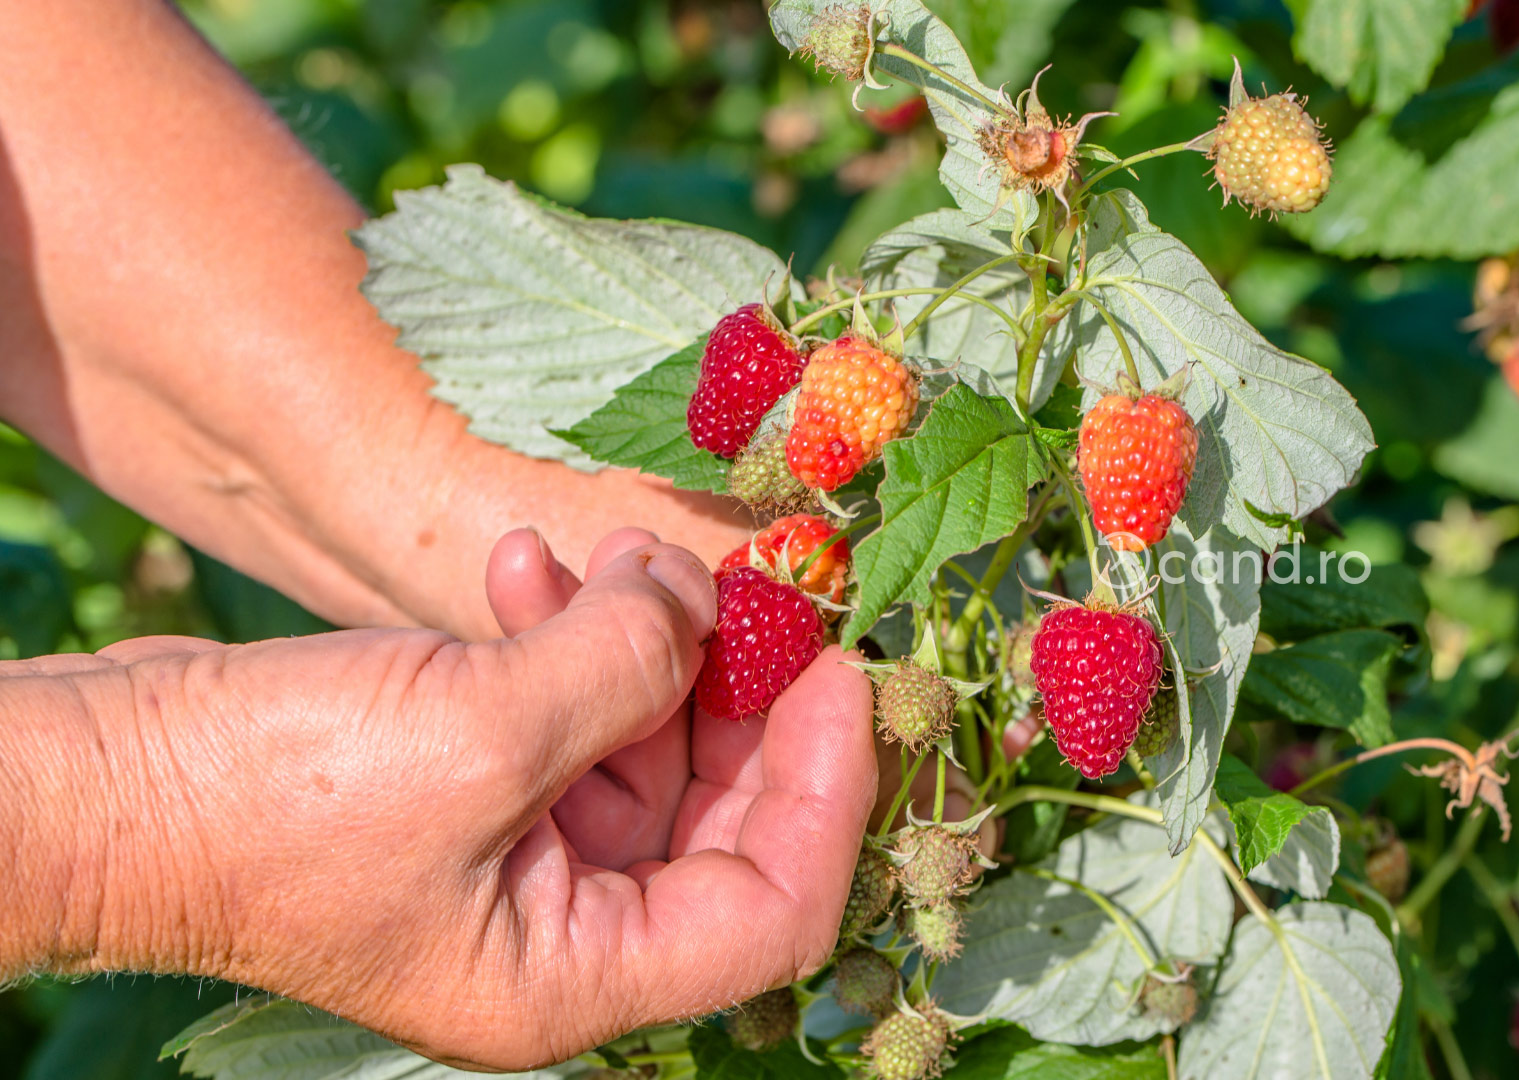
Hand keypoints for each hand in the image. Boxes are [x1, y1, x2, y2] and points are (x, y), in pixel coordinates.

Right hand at [23, 530, 875, 1068]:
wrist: (102, 782)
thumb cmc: (267, 801)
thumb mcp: (478, 730)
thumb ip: (624, 666)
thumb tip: (709, 600)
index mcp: (577, 975)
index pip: (775, 907)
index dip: (829, 786)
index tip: (842, 665)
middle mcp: (562, 931)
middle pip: (724, 817)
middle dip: (741, 692)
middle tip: (751, 583)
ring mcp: (516, 859)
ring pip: (645, 747)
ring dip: (645, 642)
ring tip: (619, 554)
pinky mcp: (471, 788)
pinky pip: (564, 715)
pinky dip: (566, 637)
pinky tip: (533, 561)